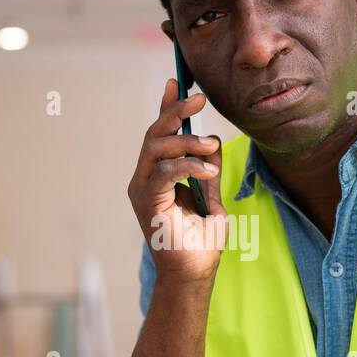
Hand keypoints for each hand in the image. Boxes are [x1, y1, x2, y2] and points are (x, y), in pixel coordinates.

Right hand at [128, 78, 227, 283]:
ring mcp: (143, 190)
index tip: (177, 82)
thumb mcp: (212, 198)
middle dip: (176, 112)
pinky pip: (163, 172)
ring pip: (156, 148)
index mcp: (158, 177)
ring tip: (211, 146)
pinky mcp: (147, 202)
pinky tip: (208, 170)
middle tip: (200, 99)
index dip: (167, 107)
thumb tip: (213, 141)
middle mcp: (145, 180)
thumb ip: (208, 171)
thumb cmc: (202, 242)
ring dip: (186, 140)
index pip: (160, 135)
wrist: (196, 273)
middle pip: (155, 134)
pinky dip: (187, 165)